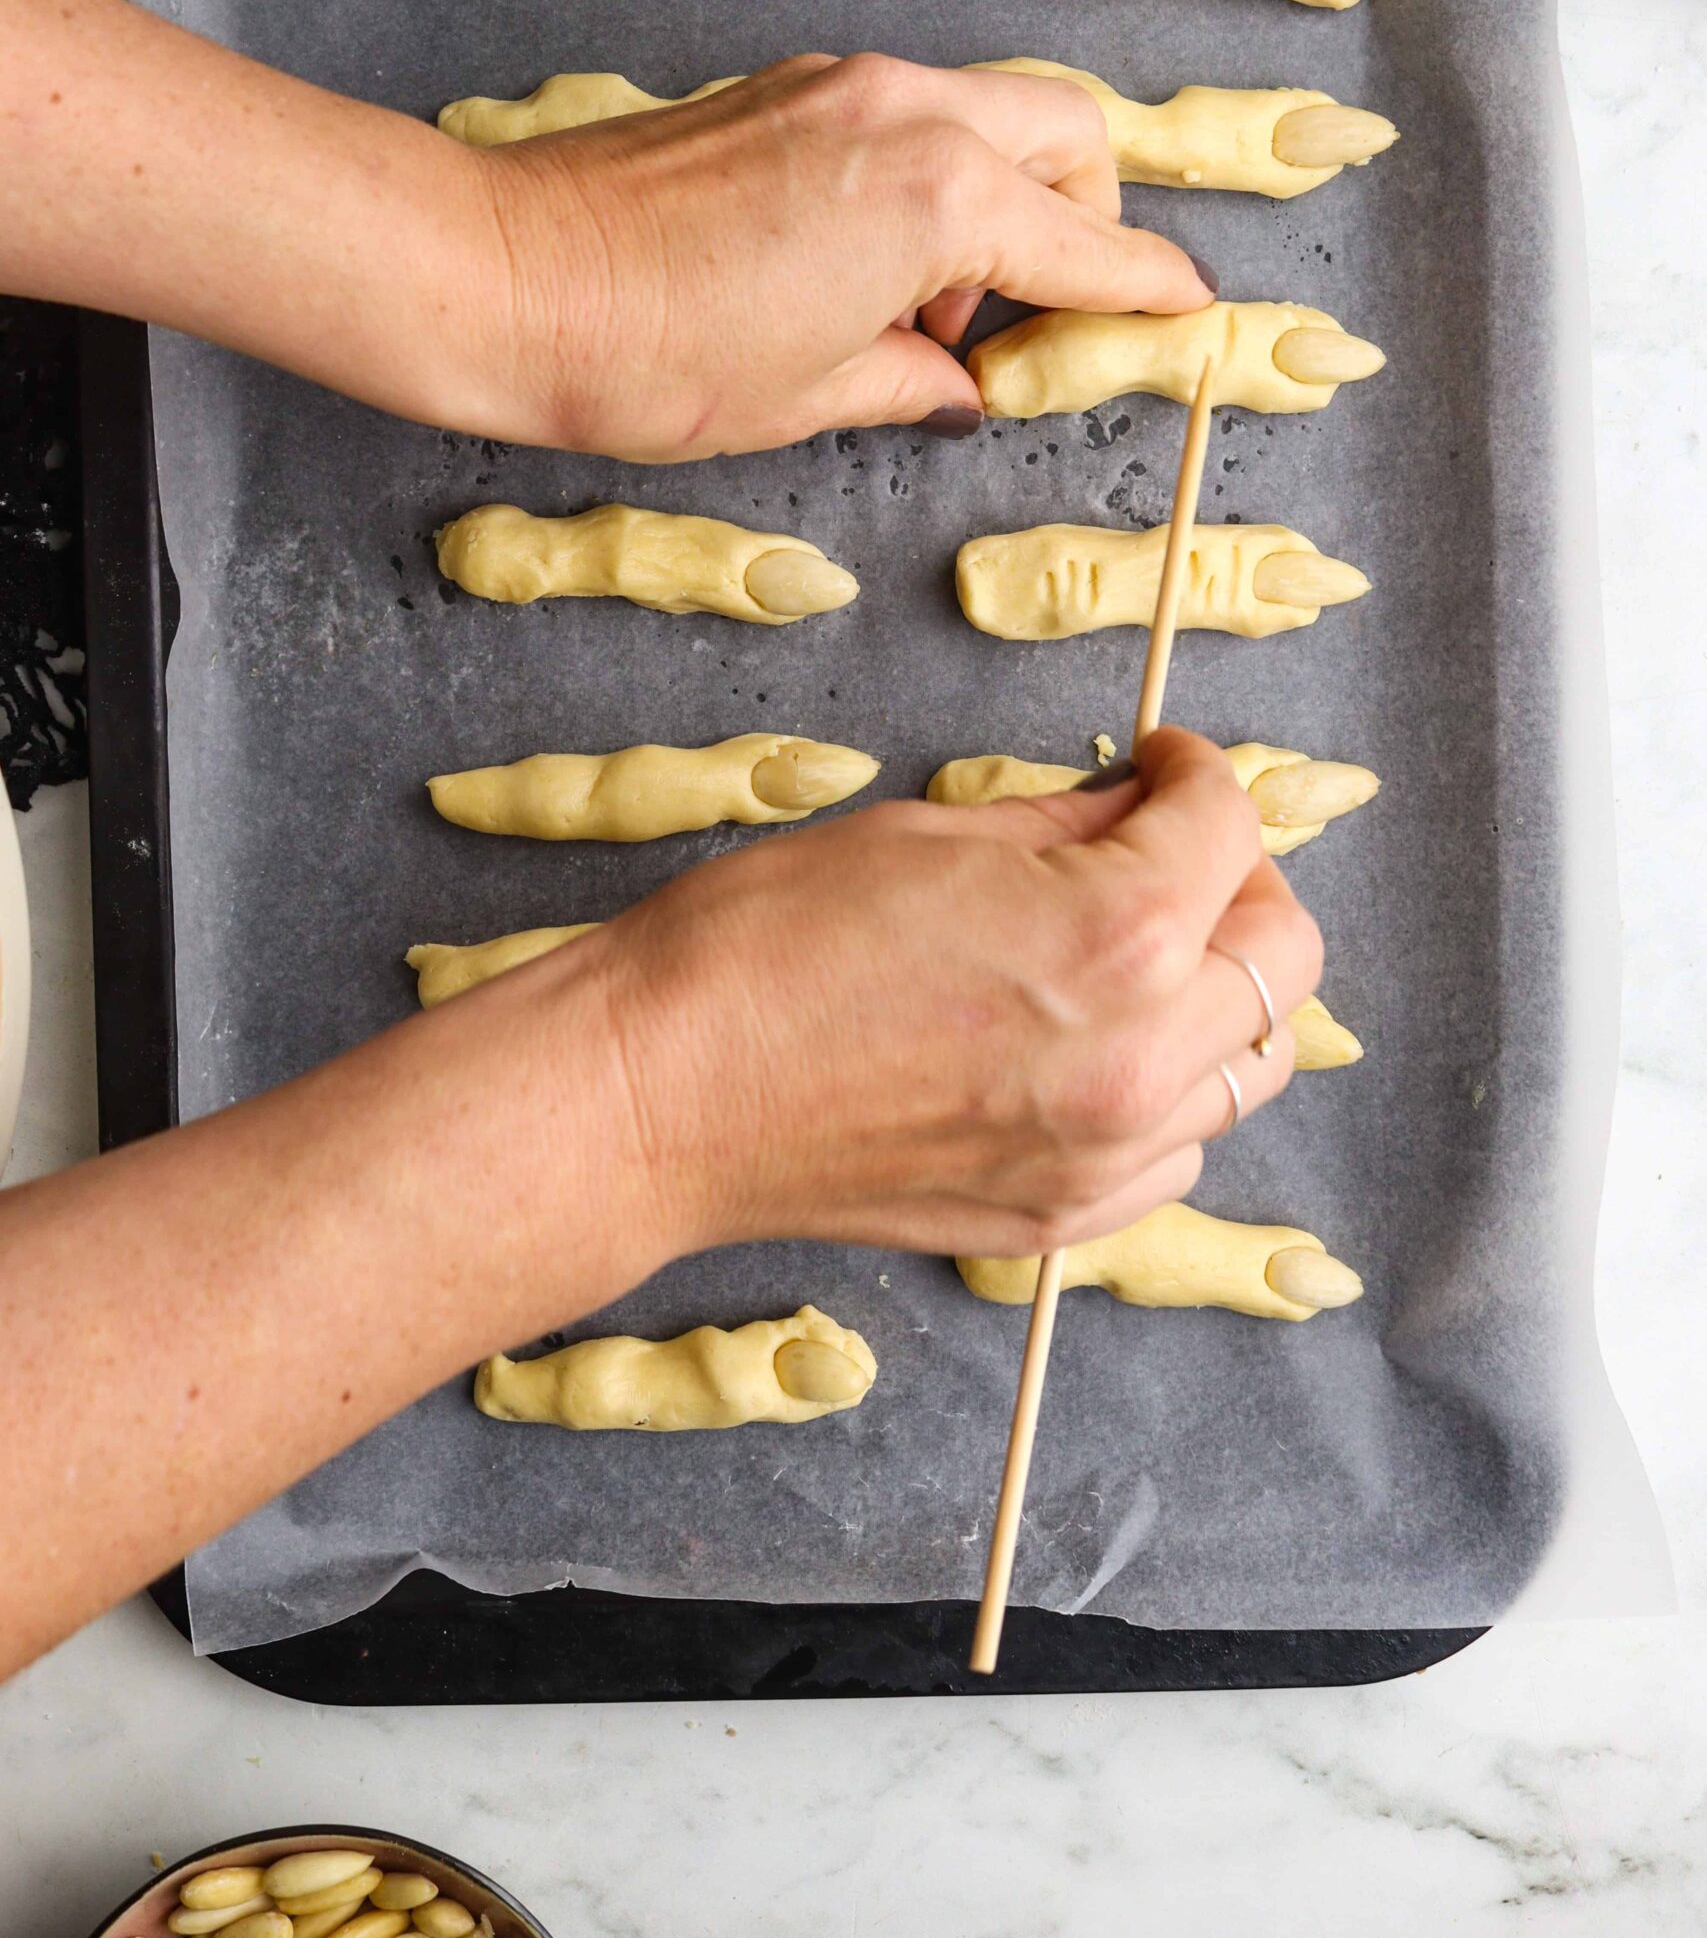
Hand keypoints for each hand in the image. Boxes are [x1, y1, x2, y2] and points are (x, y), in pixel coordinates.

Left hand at [1, 0, 1210, 459]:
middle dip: (1089, 215)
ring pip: (989, 114)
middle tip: (1041, 313)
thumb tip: (955, 380)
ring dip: (1000, 199)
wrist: (502, 277)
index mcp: (940, 197)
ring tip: (929, 309)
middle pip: (1070, 133)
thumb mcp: (808, 395)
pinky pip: (908, 116)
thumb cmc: (649, 354)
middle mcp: (910, 114)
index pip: (1094, 245)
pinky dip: (928, 178)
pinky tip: (867, 266)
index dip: (1151, 290)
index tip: (1190, 314)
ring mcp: (843, 84)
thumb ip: (913, 376)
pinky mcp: (788, 86)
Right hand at [522, 728, 1320, 1270]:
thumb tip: (1135, 813)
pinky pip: (1178, 1152)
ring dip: (1215, 996)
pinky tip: (1089, 1049)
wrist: (664, 1096)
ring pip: (1250, 1065)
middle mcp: (1140, 1057)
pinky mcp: (1062, 1219)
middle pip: (1286, 957)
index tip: (1166, 767)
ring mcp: (1106, 1155)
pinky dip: (1165, 1093)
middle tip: (1173, 853)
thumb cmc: (764, 947)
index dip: (1200, 776)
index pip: (1230, 829)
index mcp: (1115, 935)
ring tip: (1136, 956)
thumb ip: (1065, 827)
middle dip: (1242, 884)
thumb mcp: (928, 834)